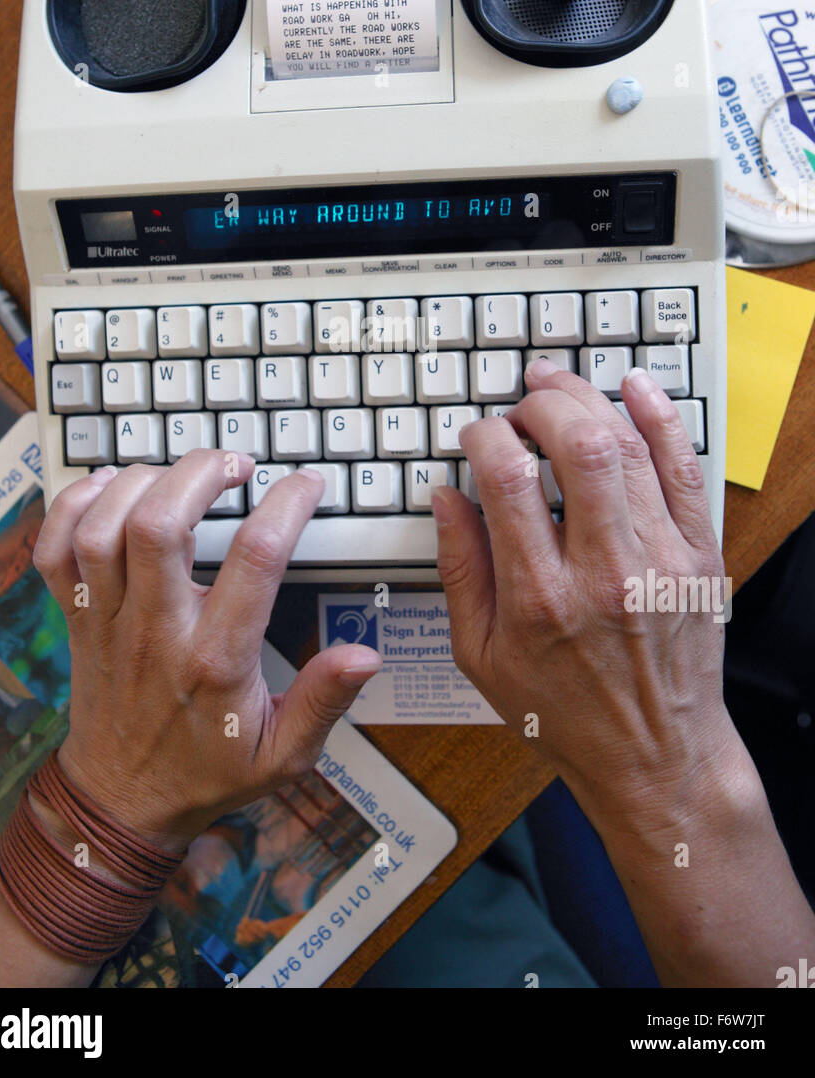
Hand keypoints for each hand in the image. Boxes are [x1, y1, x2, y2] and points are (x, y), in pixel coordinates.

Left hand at [33, 452, 380, 852]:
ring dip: (141, 482)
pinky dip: (74, 505)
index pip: (255, 560)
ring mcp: (108, 621)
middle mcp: (156, 631)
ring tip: (180, 473)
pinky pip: (56, 548)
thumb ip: (324, 701)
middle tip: (235, 463)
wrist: (121, 802)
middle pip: (159, 525)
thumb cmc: (206, 773)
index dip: (287, 506)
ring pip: (103, 528)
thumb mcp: (283, 754)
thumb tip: (365, 655)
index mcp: (216, 660)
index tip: (308, 485)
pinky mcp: (75, 617)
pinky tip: (113, 488)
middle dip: (199, 473)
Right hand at [433, 361, 737, 829]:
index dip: (485, 435)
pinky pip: (684, 467)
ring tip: (560, 386)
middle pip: (576, 445)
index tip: (477, 437)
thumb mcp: (479, 656)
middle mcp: (603, 572)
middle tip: (521, 405)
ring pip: (628, 446)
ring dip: (590, 399)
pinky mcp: (697, 556)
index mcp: (539, 597)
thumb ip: (458, 569)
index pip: (506, 477)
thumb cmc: (563, 712)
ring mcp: (658, 560)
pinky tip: (635, 388)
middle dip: (541, 404)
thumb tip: (446, 497)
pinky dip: (661, 418)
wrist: (655, 756)